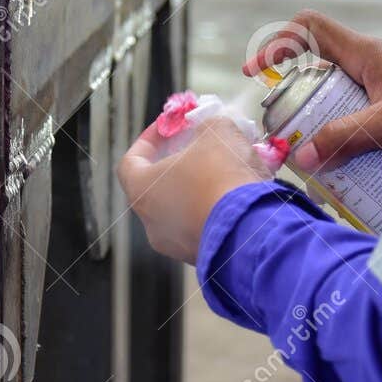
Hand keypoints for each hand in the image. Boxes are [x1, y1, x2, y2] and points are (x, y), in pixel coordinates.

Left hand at [117, 116, 271, 263]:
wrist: (251, 231)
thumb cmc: (222, 179)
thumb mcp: (217, 133)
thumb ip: (207, 125)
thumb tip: (211, 126)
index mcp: (142, 190)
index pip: (131, 161)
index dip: (149, 140)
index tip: (168, 128)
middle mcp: (152, 222)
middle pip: (161, 185)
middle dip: (183, 162)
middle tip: (203, 147)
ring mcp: (177, 244)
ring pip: (187, 207)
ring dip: (204, 186)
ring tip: (231, 169)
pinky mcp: (204, 257)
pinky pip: (207, 225)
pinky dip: (219, 209)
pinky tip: (242, 194)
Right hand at [245, 9, 381, 172]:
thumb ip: (347, 138)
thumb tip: (302, 157)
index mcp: (365, 53)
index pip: (308, 28)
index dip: (276, 44)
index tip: (255, 73)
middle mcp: (367, 65)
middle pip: (313, 71)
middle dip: (295, 104)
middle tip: (287, 137)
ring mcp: (376, 87)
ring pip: (330, 100)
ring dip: (318, 128)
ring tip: (316, 164)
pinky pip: (350, 118)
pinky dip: (340, 141)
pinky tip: (344, 170)